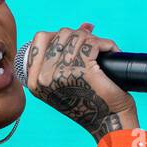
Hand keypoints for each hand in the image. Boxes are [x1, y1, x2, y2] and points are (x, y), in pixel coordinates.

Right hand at [21, 22, 138, 141]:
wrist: (108, 121)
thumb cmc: (90, 102)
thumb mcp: (70, 77)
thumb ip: (68, 52)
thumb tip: (85, 25)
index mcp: (35, 81)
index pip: (40, 38)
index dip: (60, 35)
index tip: (75, 45)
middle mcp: (44, 78)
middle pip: (61, 34)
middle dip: (80, 36)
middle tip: (93, 49)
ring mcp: (62, 74)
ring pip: (77, 36)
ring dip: (93, 40)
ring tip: (102, 52)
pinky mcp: (83, 71)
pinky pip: (93, 43)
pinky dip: (106, 44)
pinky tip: (112, 52)